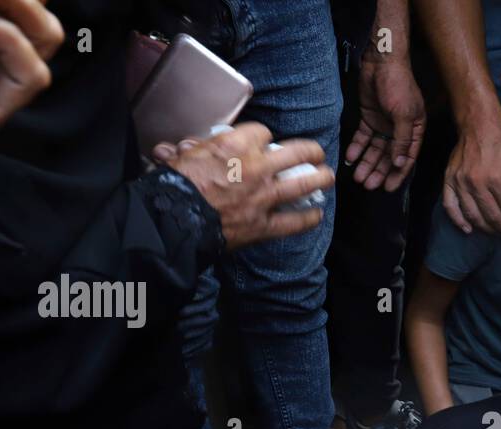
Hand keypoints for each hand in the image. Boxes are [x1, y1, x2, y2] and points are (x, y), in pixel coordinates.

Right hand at [157, 123, 333, 250]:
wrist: (173, 220)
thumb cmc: (175, 185)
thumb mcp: (185, 155)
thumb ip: (200, 149)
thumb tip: (195, 146)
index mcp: (235, 145)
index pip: (262, 132)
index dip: (265, 137)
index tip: (265, 143)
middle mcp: (256, 167)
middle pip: (296, 152)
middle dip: (310, 151)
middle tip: (315, 153)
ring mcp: (263, 197)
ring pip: (303, 184)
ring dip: (320, 179)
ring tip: (327, 176)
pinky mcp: (264, 225)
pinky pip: (294, 222)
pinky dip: (308, 218)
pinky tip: (317, 214)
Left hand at [344, 53, 424, 191]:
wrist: (381, 62)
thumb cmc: (399, 86)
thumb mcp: (403, 115)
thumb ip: (401, 141)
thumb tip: (400, 163)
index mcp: (413, 130)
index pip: (407, 158)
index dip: (398, 174)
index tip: (388, 188)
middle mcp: (399, 131)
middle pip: (389, 157)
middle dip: (378, 171)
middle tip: (368, 186)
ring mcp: (384, 125)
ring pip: (375, 150)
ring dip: (367, 163)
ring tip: (358, 177)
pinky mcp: (369, 118)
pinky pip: (362, 137)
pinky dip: (357, 148)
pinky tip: (351, 158)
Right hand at [442, 115, 500, 239]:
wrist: (479, 125)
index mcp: (497, 178)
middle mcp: (476, 183)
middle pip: (492, 217)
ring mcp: (460, 183)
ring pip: (473, 216)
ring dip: (487, 230)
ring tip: (499, 234)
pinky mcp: (449, 181)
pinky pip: (450, 206)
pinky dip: (458, 221)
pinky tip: (468, 230)